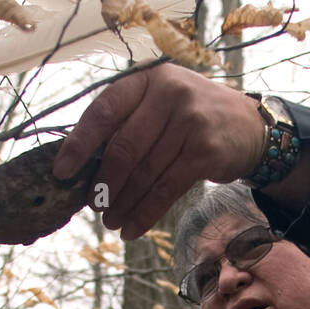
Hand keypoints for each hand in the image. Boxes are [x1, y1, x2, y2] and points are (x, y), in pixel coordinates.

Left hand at [52, 65, 266, 239]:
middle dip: (104, 184)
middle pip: (123, 148)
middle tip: (93, 206)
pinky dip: (145, 214)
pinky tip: (132, 229)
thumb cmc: (190, 118)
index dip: (79, 144)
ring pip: (144, 173)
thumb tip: (82, 167)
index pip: (104, 110)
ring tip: (111, 222)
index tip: (62, 172)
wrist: (248, 125)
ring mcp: (190, 121)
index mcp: (147, 79)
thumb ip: (127, 123)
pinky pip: (166, 189)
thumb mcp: (159, 105)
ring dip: (123, 204)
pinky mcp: (205, 150)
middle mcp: (169, 93)